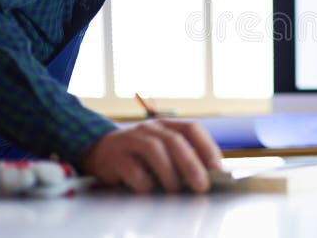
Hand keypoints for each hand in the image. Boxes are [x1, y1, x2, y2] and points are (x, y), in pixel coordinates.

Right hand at [80, 120, 222, 192]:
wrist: (99, 150)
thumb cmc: (140, 155)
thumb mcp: (162, 151)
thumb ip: (181, 159)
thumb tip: (205, 178)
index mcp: (166, 125)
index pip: (191, 128)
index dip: (206, 147)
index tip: (217, 168)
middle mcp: (150, 129)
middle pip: (174, 140)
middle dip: (191, 164)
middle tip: (201, 185)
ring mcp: (130, 140)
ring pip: (154, 149)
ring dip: (168, 172)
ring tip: (175, 190)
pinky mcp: (114, 157)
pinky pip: (131, 167)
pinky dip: (143, 180)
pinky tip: (149, 189)